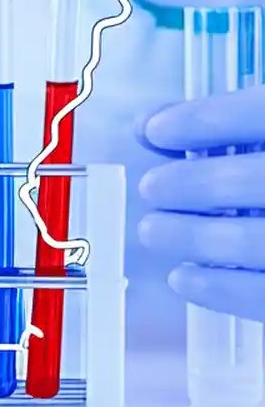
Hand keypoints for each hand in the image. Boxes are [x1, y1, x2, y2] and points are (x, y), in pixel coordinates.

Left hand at [137, 88, 264, 321]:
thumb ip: (236, 124)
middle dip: (190, 184)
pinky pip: (263, 294)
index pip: (261, 112)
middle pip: (252, 180)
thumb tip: (152, 126)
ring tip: (154, 230)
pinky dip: (219, 290)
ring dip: (191, 236)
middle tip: (152, 189)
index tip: (156, 129)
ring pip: (250, 240)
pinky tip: (185, 279)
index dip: (204, 120)